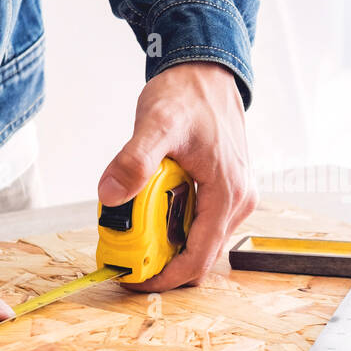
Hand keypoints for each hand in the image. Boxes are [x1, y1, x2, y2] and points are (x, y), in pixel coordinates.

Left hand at [98, 62, 255, 290]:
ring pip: (202, 241)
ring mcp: (237, 196)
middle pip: (200, 255)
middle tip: (125, 255)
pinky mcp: (229, 190)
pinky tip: (152, 211)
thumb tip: (110, 196)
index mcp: (228, 194)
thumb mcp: (156, 124)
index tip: (132, 279)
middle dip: (163, 262)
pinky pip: (203, 223)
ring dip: (169, 244)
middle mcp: (240, 201)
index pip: (199, 258)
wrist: (206, 71)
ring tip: (135, 230)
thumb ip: (134, 161)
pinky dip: (176, 226)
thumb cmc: (187, 95)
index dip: (165, 277)